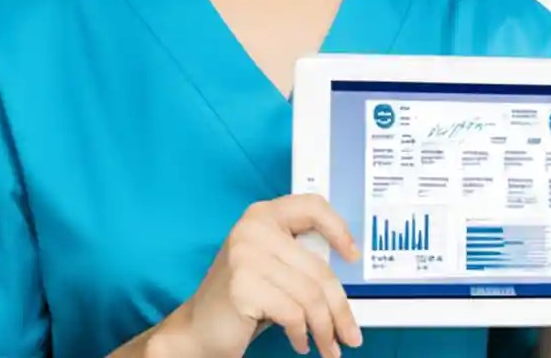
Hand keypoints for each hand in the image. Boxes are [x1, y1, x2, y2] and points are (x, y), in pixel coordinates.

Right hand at [159, 194, 363, 357]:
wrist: (198, 329)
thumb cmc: (242, 299)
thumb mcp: (273, 266)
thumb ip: (301, 257)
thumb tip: (347, 271)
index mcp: (262, 215)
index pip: (312, 206)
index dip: (338, 228)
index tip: (352, 256)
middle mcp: (253, 229)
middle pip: (319, 268)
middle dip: (340, 309)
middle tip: (350, 335)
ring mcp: (246, 255)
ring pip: (310, 296)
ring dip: (325, 328)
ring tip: (328, 346)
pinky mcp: (243, 285)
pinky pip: (293, 313)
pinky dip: (302, 333)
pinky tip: (300, 341)